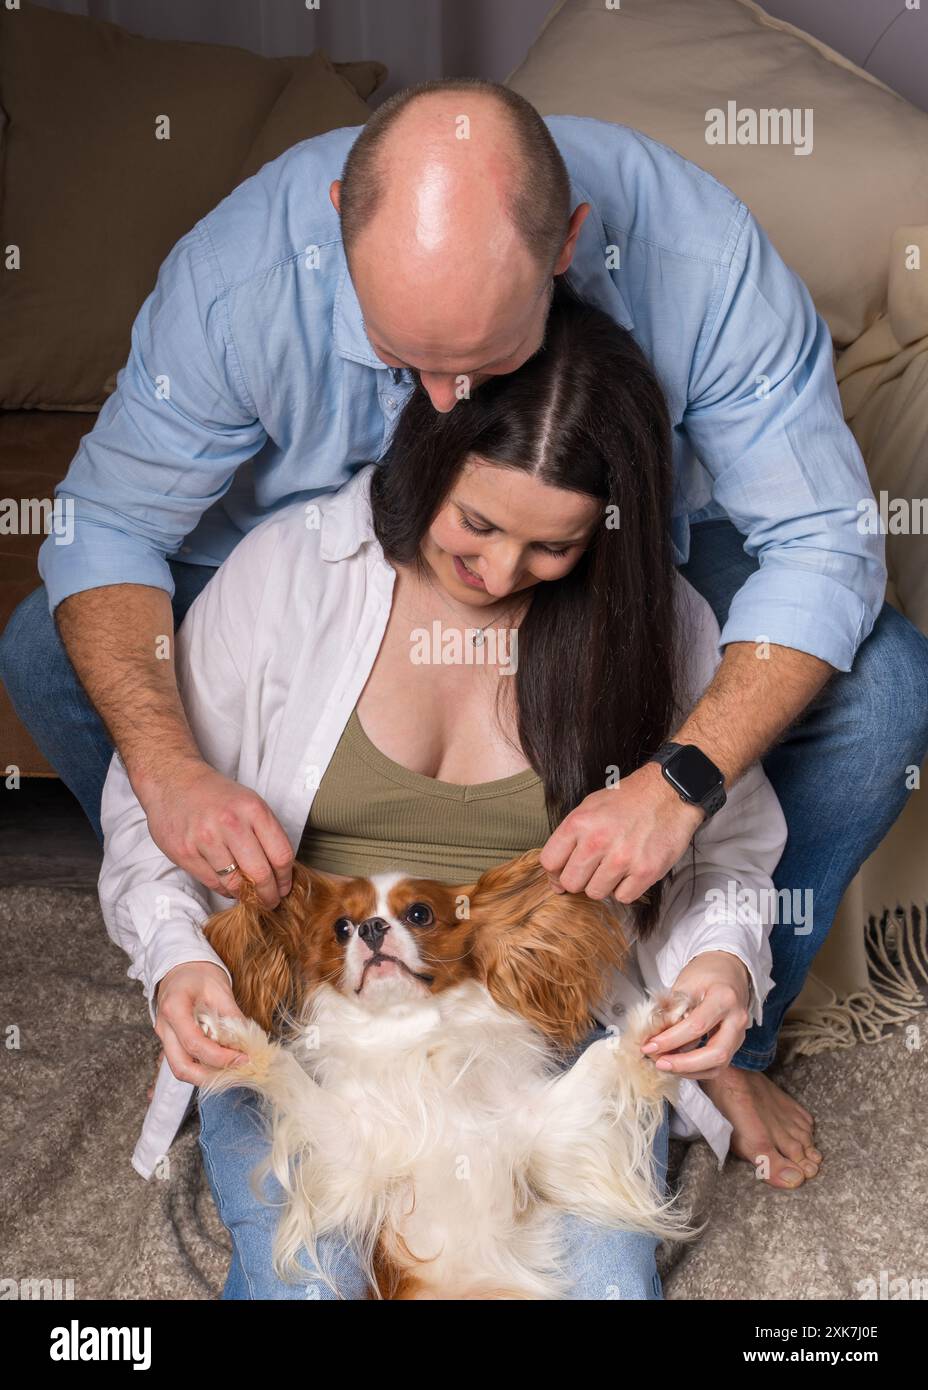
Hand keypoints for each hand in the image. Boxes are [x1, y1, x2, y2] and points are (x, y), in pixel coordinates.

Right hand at [137, 757, 292, 906]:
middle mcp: (231, 823)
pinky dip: (224, 889)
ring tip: (248, 894)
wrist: (173, 780)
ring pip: (235, 883)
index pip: (281, 855)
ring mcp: (205, 839)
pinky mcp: (185, 852)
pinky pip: (212, 882)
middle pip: (261, 874)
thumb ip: (267, 833)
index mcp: (253, 809)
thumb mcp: (250, 803)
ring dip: (245, 895)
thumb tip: (281, 872)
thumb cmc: (216, 795)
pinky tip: (227, 885)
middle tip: (270, 902)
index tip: (285, 887)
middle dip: (269, 895)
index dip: (286, 878)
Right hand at [154, 961, 248, 1085]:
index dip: (220, 1057)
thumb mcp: (220, 989)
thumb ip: (232, 1017)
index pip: (195, 1043)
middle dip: (210, 1077)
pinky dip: (202, 1067)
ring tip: (232, 1070)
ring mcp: (165, 1037)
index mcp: (174, 1008)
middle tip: (238, 1072)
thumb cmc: (199, 974)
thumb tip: (249, 1042)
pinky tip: (221, 1063)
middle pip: (181, 1067)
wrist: (181, 968)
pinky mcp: (171, 1042)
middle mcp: (164, 1027)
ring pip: (180, 1069)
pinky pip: (184, 1061)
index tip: (243, 1059)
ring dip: (206, 1075)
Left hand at [539, 761, 704, 901]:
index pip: (549, 862)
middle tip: (594, 868)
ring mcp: (622, 858)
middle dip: (580, 879)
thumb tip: (556, 874)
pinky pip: (622, 898)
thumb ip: (569, 838)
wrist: (667, 793)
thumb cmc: (627, 800)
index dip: (555, 872)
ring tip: (616, 865)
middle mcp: (597, 841)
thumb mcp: (589, 807)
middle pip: (570, 883)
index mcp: (579, 823)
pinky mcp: (645, 871)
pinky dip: (626, 888)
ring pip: (595, 893)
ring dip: (604, 884)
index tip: (564, 873)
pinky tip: (631, 871)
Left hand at [639, 952, 751, 1079]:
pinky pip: (717, 1064)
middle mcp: (737, 1019)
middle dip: (684, 1064)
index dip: (671, 1040)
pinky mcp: (734, 1044)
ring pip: (719, 1064)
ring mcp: (740, 1034)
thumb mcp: (685, 982)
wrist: (728, 970)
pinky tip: (677, 1065)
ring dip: (689, 1070)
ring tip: (664, 1065)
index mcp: (724, 998)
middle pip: (716, 1053)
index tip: (649, 1046)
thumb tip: (653, 1037)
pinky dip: (696, 1069)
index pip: (697, 1026)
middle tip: (659, 1063)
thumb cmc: (706, 973)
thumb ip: (672, 1010)